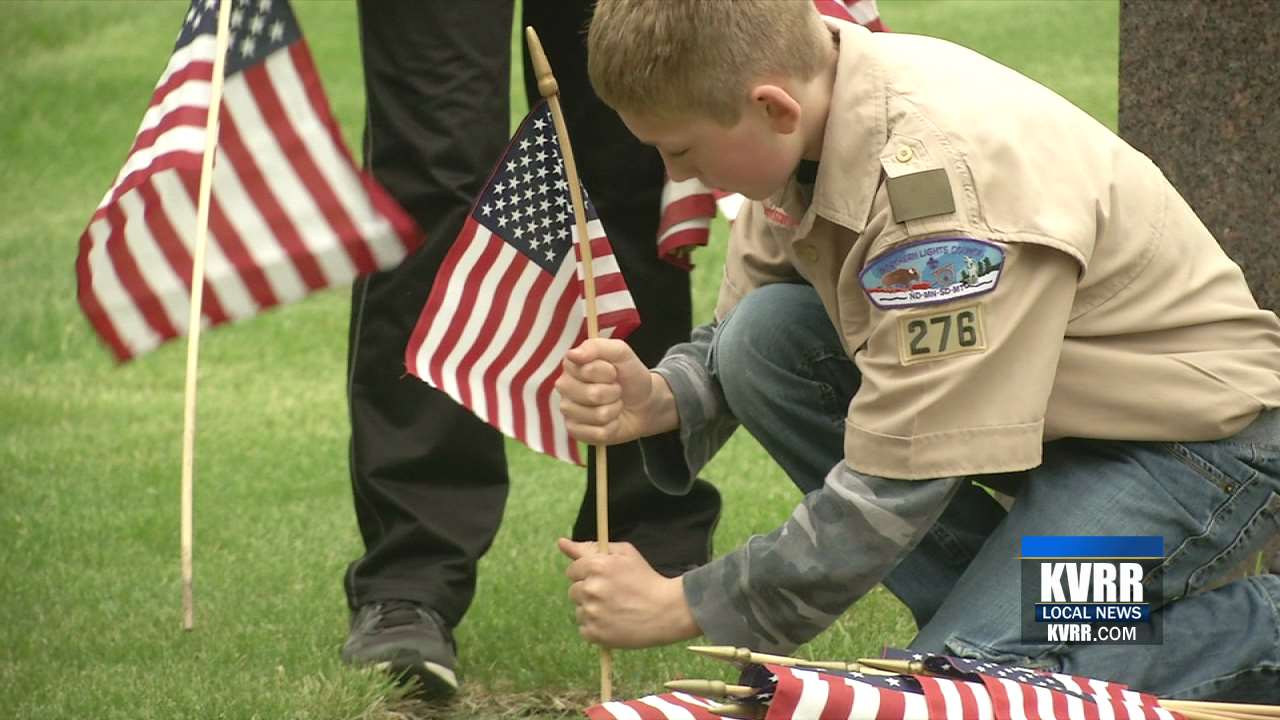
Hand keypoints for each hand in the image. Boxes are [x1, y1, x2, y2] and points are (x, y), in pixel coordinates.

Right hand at [556, 338, 667, 444]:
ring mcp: (568, 410)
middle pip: (592, 395)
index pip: (588, 370)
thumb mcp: (621, 353)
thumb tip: (572, 354)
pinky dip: (612, 427)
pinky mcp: (575, 431)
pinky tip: (611, 420)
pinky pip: (597, 433)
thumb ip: (597, 347)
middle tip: (616, 389)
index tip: (613, 372)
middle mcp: (565, 387)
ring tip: (614, 404)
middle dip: (613, 392)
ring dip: (614, 410)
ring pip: (597, 415)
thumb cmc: (629, 376)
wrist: (644, 402)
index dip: (608, 372)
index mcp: (572, 365)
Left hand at [558, 538, 700, 648]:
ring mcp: (592, 613)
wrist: (667, 611)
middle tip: (613, 595)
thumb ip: (591, 547)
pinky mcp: (595, 634)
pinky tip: (615, 623)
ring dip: (593, 610)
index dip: (587, 574)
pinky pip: (584, 629)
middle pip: (574, 591)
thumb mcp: (624, 554)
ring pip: (579, 611)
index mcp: (596, 566)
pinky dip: (596, 628)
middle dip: (589, 592)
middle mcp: (591, 588)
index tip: (603, 579)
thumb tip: (561, 542)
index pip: (573, 570)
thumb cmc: (646, 579)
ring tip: (616, 610)